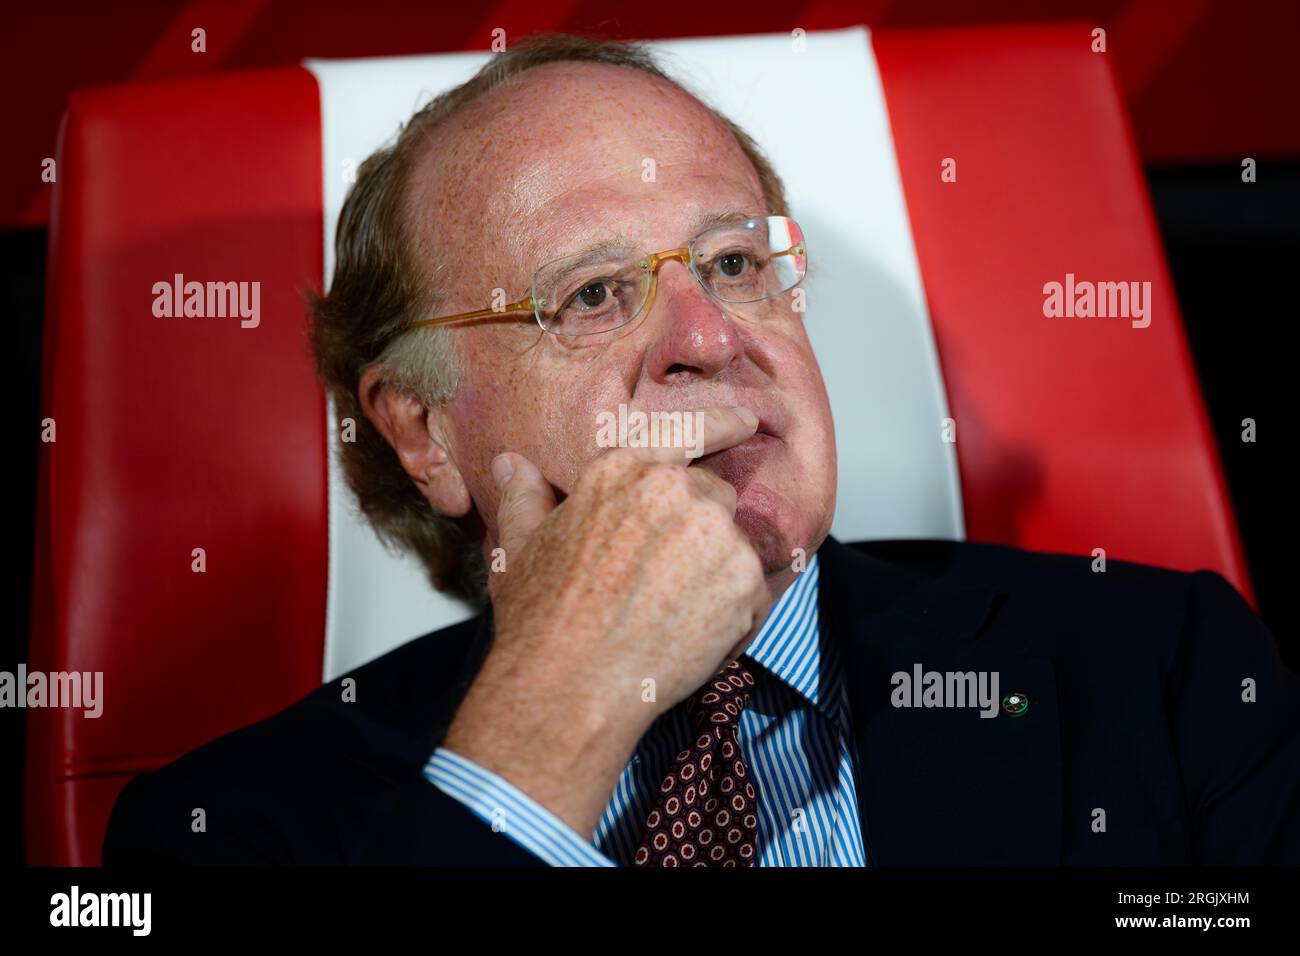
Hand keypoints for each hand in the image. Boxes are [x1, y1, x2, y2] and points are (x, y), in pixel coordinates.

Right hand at [440, 406, 770, 838]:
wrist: (571, 684)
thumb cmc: (541, 619)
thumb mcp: (517, 549)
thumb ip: (524, 498)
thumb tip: (511, 464)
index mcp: (622, 469)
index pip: (687, 430)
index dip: (722, 424)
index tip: (746, 423)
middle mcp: (674, 488)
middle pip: (715, 495)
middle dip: (701, 531)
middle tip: (668, 580)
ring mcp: (714, 531)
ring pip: (735, 544)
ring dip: (718, 574)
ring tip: (672, 615)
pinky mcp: (744, 579)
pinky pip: (751, 590)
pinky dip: (732, 614)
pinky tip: (690, 637)